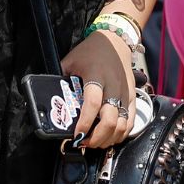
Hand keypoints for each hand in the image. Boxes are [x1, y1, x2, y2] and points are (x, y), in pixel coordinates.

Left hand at [61, 28, 134, 148]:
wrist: (116, 40)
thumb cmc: (91, 51)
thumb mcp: (71, 60)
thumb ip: (61, 79)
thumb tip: (50, 99)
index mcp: (96, 75)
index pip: (92, 104)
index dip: (84, 123)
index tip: (76, 135)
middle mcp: (113, 86)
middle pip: (110, 119)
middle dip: (97, 137)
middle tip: (85, 142)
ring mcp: (125, 92)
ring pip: (122, 124)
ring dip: (109, 139)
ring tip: (96, 142)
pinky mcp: (133, 96)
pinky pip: (131, 121)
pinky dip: (122, 134)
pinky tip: (110, 137)